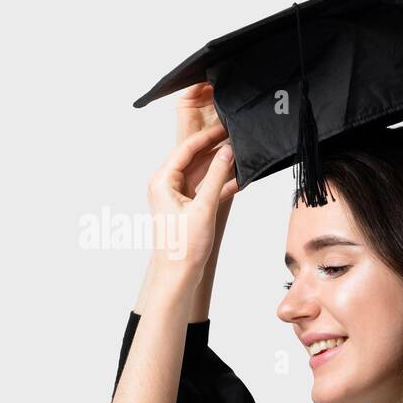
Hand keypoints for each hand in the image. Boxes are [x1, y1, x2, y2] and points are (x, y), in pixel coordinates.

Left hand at [146, 123, 238, 284]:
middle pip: (192, 157)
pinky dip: (219, 183)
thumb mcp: (204, 208)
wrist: (177, 276)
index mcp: (162, 182)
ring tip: (240, 152)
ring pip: (200, 172)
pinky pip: (204, 188)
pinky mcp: (186, 206)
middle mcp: (165, 186)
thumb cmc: (183, 248)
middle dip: (214, 147)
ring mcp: (175, 196)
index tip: (224, 126)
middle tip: (234, 134)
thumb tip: (227, 152)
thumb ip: (217, 176)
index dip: (207, 136)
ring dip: (219, 164)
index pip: (185, 148)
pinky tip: (239, 178)